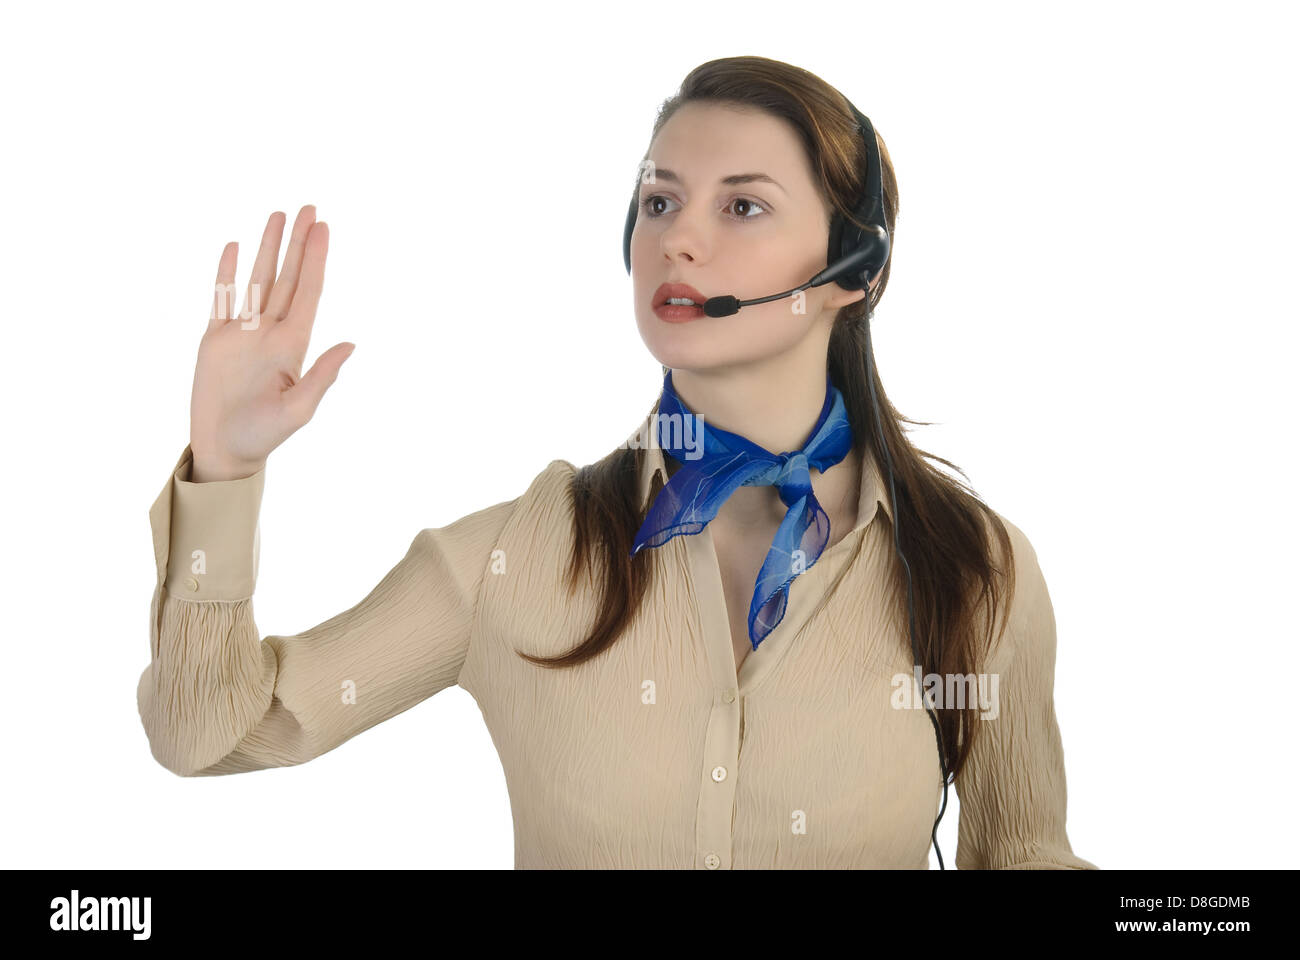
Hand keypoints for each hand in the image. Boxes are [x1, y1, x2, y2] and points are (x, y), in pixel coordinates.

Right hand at [188, 205, 353, 480]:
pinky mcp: (215, 339)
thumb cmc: (263, 436)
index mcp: (293, 345)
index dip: (317, 259)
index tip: (323, 228)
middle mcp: (271, 332)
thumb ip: (322, 376)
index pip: (309, 292)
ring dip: (268, 248)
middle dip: (298, 243)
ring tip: (278, 215)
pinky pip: (221, 298)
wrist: (224, 450)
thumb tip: (351, 345)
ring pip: (257, 279)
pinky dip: (225, 272)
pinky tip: (233, 246)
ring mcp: (243, 333)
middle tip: (310, 208)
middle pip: (288, 277)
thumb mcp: (298, 410)